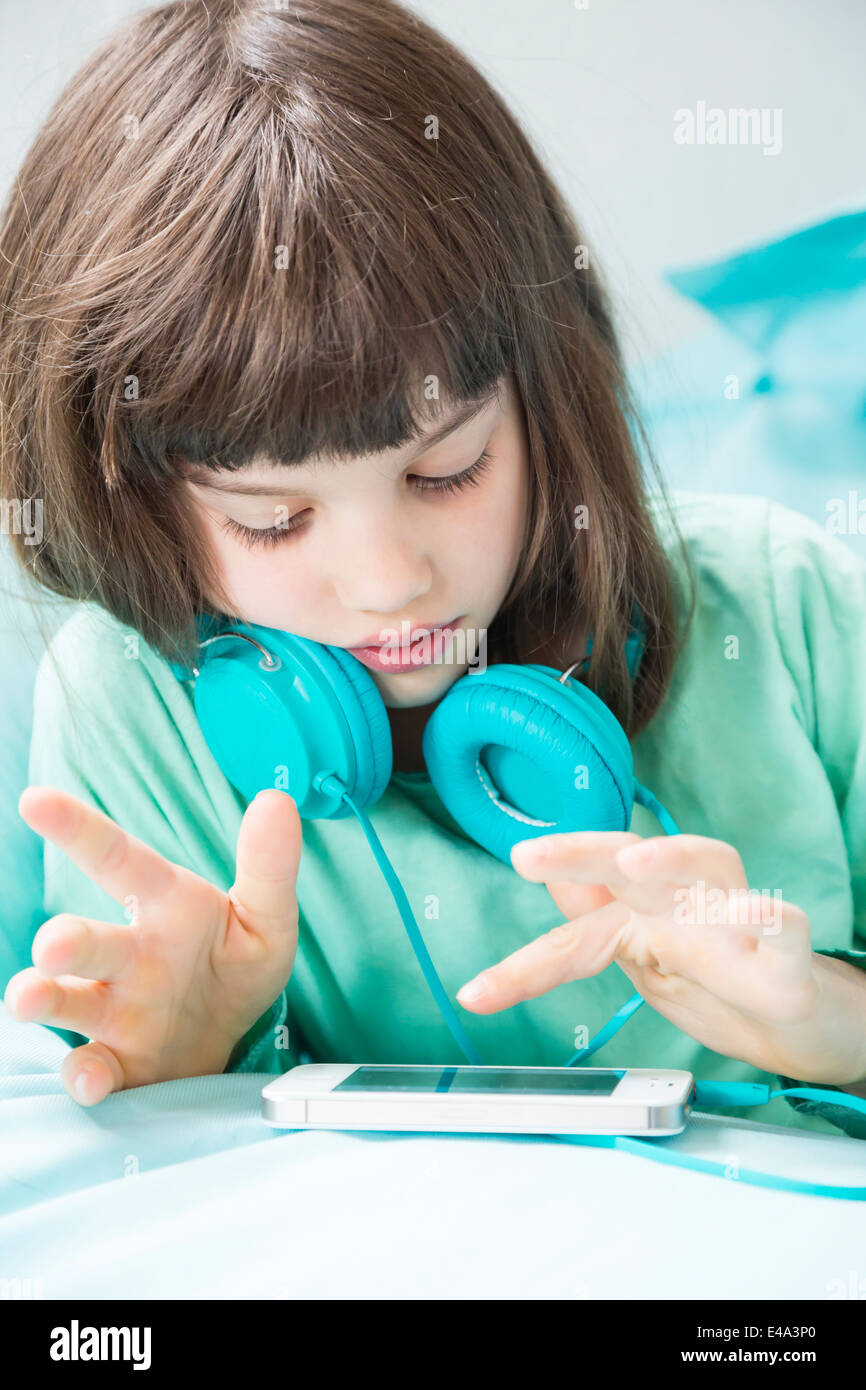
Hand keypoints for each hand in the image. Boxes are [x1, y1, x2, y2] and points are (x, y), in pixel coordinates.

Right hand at [4, 786, 301, 1104]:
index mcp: (163, 906)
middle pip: (85, 940)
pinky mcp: (119, 1063)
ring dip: (46, 998)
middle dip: (63, 940)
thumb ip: (270, 865)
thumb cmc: (232, 966)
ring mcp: (115, 1010)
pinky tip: (94, 1080)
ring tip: (29, 998)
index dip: (79, 828)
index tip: (35, 800)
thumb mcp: (265, 918)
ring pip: (69, 1000)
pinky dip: (86, 1076)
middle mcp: (126, 956)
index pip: (118, 858)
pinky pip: (91, 1069)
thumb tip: (277, 800)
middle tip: (52, 942)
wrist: (224, 1041)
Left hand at [455, 831, 865, 1084]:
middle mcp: (685, 906)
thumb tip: (551, 882)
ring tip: (633, 859)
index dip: (524, 964)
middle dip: (579, 852)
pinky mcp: (788, 956)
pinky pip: (784, 924)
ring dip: (670, 856)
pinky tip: (747, 912)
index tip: (474, 996)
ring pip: (709, 863)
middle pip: (632, 862)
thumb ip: (598, 926)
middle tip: (527, 856)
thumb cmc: (721, 982)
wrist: (800, 1026)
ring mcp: (737, 924)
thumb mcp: (647, 962)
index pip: (577, 928)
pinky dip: (766, 915)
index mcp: (645, 918)